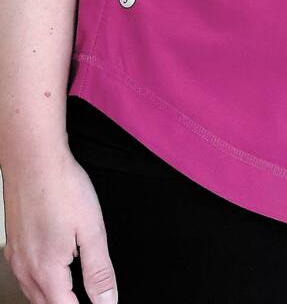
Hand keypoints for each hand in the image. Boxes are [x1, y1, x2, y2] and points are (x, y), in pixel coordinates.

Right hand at [2, 150, 116, 303]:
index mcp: (46, 270)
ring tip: (74, 295)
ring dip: (53, 299)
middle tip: (92, 300)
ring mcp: (15, 257)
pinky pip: (25, 277)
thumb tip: (107, 300)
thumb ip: (99, 271)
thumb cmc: (63, 189)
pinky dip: (40, 285)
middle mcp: (25, 269)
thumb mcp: (93, 231)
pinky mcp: (13, 245)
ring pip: (32, 293)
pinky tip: (54, 275)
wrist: (33, 162)